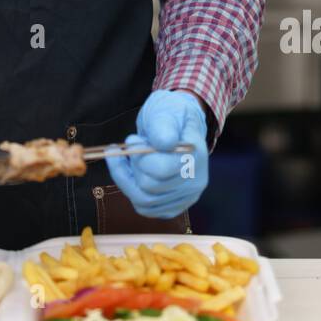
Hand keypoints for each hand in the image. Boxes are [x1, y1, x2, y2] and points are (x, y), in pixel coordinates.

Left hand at [105, 90, 208, 217]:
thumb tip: (162, 143)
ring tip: (125, 159)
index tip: (132, 139)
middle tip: (129, 146)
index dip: (138, 155)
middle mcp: (195, 182)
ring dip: (126, 179)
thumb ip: (163, 126)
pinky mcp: (175, 207)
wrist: (180, 127)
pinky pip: (146, 208)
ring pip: (144, 201)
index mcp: (196, 157)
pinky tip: (132, 173)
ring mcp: (186, 198)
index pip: (160, 169)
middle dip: (132, 165)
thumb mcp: (166, 112)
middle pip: (149, 187)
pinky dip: (132, 191)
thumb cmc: (172, 117)